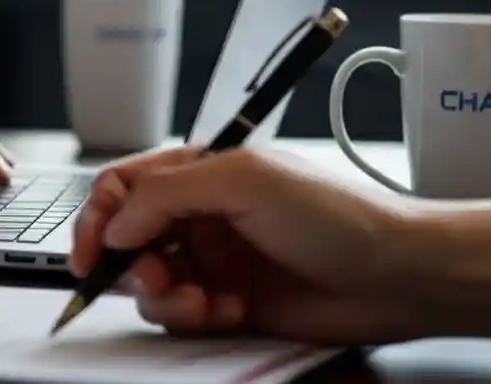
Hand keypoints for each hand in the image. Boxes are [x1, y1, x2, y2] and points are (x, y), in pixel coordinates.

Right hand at [69, 146, 422, 343]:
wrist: (399, 273)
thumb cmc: (337, 213)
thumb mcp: (243, 180)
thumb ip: (165, 194)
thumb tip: (112, 225)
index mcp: (199, 171)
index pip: (122, 188)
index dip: (97, 218)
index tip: (91, 254)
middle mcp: (200, 215)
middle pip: (127, 240)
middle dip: (131, 266)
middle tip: (156, 281)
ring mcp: (214, 261)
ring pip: (149, 285)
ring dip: (166, 298)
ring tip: (203, 302)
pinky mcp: (228, 303)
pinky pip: (182, 318)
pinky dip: (196, 318)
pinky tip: (231, 310)